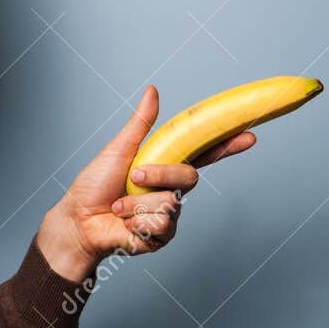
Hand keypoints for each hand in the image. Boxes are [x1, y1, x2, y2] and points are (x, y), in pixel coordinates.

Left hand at [36, 86, 256, 281]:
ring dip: (138, 202)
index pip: (205, 153)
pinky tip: (126, 223)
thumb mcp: (120, 149)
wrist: (78, 220)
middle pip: (189, 177)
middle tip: (134, 177)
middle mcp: (172, 189)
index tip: (250, 135)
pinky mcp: (160, 236)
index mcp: (166, 165)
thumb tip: (152, 91)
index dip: (228, 145)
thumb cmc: (95, 184)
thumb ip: (141, 123)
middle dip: (160, 174)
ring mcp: (168, 214)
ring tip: (119, 205)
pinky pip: (162, 225)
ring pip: (172, 203)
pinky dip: (137, 221)